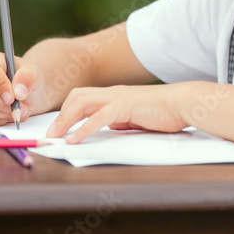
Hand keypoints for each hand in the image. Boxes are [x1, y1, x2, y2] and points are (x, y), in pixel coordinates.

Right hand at [0, 51, 45, 125]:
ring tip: (15, 110)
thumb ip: (28, 78)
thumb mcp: (33, 74)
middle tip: (18, 108)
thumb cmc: (25, 80)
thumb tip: (18, 91)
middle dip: (3, 104)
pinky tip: (5, 115)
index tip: (13, 98)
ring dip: (2, 114)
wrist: (23, 93)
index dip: (1, 85)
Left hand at [47, 84, 189, 142]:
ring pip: (82, 103)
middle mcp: (113, 93)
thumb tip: (108, 127)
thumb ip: (121, 120)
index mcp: (115, 95)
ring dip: (64, 120)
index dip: (67, 112)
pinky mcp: (126, 106)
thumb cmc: (164, 112)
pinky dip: (82, 129)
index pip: (83, 98)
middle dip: (60, 115)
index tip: (57, 129)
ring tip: (54, 137)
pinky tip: (73, 139)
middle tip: (50, 134)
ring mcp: (118, 97)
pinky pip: (98, 117)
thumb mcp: (137, 118)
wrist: (183, 104)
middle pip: (77, 97)